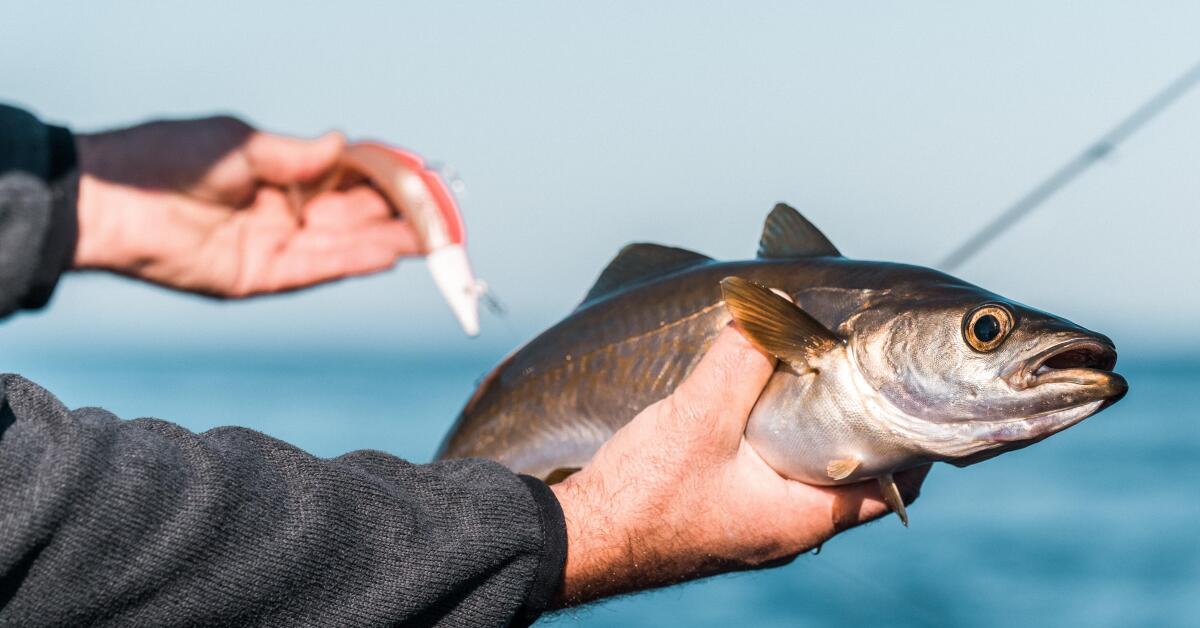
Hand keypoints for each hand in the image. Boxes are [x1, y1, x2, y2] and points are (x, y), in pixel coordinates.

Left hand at [73, 116, 421, 296]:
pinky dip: (354, 261)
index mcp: (279, 174)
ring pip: (343, 245)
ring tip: (431, 239)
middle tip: (441, 216)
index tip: (422, 176)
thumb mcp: (241, 144)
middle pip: (353, 215)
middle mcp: (282, 211)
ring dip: (388, 241)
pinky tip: (390, 253)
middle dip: (397, 215)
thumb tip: (343, 143)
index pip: (346, 177)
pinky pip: (317, 270)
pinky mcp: (260, 276)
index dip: (384, 178)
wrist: (111, 201)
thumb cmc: (167, 158)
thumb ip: (297, 155)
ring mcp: (273, 245)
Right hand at [550, 325, 929, 605]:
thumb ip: (738, 360)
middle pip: (850, 476)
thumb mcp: (696, 419)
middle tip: (867, 374)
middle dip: (859, 426)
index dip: (911, 442)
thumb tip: (770, 305)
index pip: (889, 487)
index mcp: (800, 519)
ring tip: (816, 378)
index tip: (915, 394)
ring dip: (814, 431)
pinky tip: (755, 406)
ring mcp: (753, 526)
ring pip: (807, 474)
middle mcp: (785, 530)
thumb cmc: (641, 499)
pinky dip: (776, 441)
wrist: (577, 542)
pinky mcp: (722, 515)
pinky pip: (769, 476)